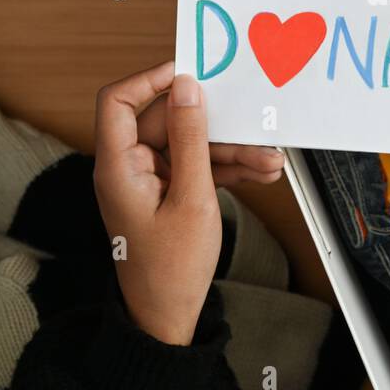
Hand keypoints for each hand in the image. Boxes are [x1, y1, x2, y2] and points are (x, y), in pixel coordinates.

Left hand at [92, 60, 285, 344]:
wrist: (168, 317)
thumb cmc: (171, 267)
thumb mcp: (192, 198)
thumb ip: (192, 139)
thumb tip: (187, 88)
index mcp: (118, 166)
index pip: (119, 101)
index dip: (151, 79)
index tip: (190, 71)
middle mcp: (129, 167)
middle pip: (168, 122)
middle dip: (215, 126)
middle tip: (254, 124)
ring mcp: (150, 179)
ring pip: (190, 146)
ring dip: (231, 152)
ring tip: (270, 161)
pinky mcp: (168, 191)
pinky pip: (197, 166)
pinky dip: (226, 170)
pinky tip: (261, 173)